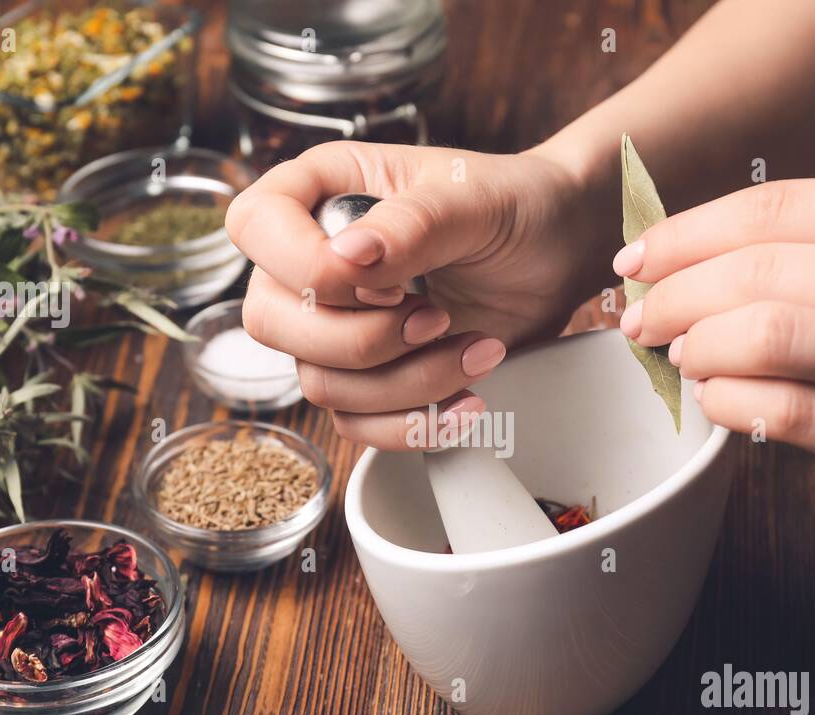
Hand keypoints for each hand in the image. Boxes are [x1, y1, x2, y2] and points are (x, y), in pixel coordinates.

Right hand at [225, 141, 597, 448]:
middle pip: (272, 322)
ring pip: (319, 382)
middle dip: (363, 339)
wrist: (560, 255)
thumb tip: (347, 256)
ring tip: (480, 350)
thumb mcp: (472, 201)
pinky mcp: (368, 376)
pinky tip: (468, 401)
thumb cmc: (515, 205)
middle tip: (437, 319)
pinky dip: (414, 424)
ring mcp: (335, 323)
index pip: (254, 226)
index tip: (386, 282)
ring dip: (407, 384)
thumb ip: (412, 224)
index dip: (306, 267)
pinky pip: (355, 423)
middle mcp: (313, 258)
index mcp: (321, 190)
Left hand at [613, 178, 814, 538]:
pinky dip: (728, 403)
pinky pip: (785, 413)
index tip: (636, 256)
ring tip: (676, 357)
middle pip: (758, 270)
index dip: (688, 232)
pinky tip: (715, 400)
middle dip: (673, 294)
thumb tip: (695, 260)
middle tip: (637, 318)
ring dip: (695, 347)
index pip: (776, 206)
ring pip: (764, 337)